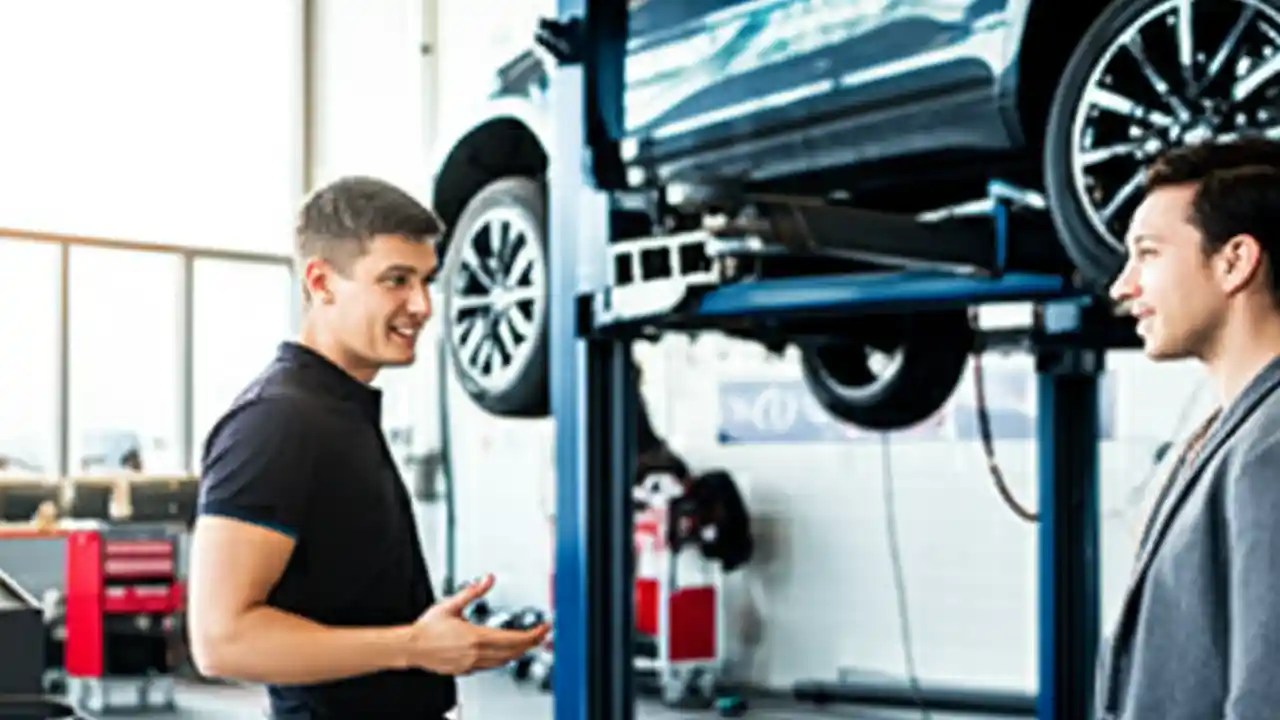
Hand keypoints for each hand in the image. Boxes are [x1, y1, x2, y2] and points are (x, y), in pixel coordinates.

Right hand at [405, 574, 549, 675]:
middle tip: (542, 635)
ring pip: (504, 661)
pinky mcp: (466, 670)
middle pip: (513, 652)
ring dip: (519, 652)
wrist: (412, 647)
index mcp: (475, 637)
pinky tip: (505, 652)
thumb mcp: (451, 604)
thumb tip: (487, 579)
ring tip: (528, 642)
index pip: (513, 639)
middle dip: (531, 643)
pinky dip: (504, 659)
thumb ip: (472, 592)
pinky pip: (492, 666)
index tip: (543, 629)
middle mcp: (476, 654)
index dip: (533, 635)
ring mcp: (472, 664)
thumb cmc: (427, 628)